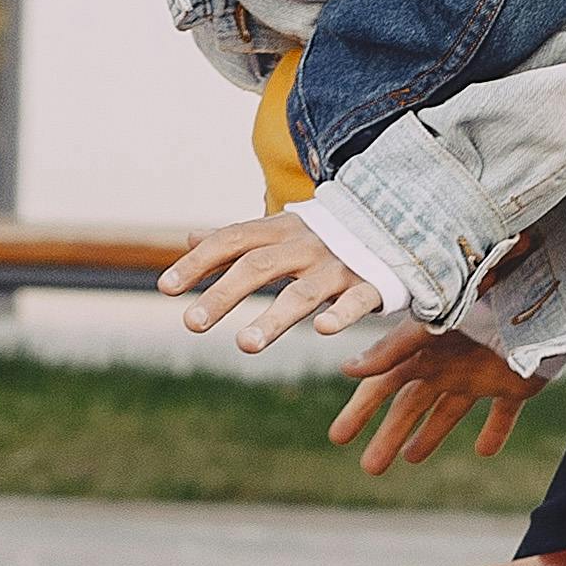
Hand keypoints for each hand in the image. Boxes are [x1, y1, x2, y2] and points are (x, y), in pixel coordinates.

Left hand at [161, 206, 389, 357]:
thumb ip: (239, 238)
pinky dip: (341, 313)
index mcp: (280, 230)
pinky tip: (323, 331)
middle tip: (191, 323)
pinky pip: (356, 301)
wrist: (398, 220)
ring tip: (244, 345)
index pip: (231, 241)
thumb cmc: (329, 234)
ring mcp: (339, 264)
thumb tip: (190, 239)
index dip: (198, 263)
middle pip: (259, 266)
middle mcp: (305, 245)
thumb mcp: (282, 229)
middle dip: (224, 294)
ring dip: (273, 318)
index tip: (166, 288)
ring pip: (303, 291)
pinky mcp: (371, 283)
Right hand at [329, 323, 548, 477]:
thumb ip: (391, 350)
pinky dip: (495, 431)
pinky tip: (485, 452)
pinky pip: (502, 413)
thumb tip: (347, 369)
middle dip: (388, 435)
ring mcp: (479, 375)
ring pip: (448, 413)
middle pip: (410, 406)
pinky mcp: (514, 385)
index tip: (338, 438)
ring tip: (409, 459)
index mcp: (423, 351)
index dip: (361, 410)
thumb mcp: (429, 329)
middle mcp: (446, 364)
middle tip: (369, 468)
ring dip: (428, 437)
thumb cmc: (479, 308)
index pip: (384, 386)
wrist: (538, 299)